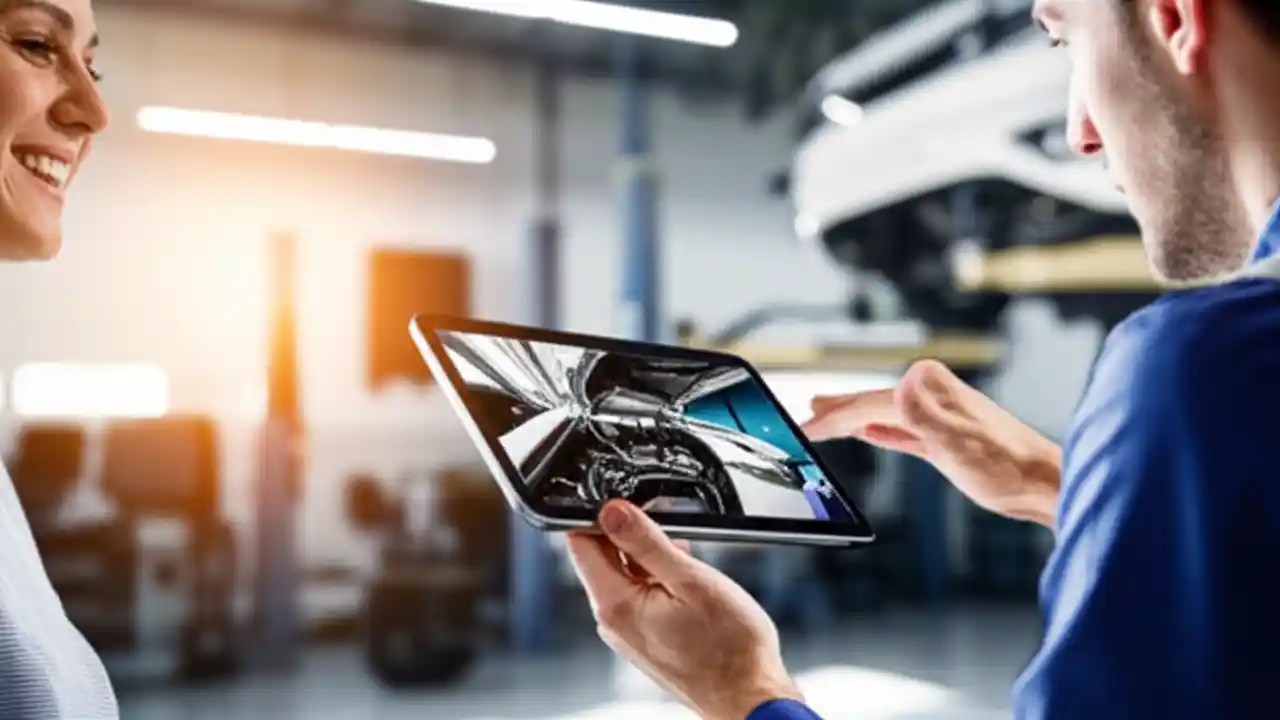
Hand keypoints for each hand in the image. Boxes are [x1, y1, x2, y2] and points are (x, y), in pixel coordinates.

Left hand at [567, 500, 802, 719]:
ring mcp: (627, 633)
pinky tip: (687, 583)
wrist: (748, 695)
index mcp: (615, 604)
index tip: (633, 508)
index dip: (604, 517)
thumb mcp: (690, 579)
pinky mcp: (643, 639)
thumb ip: (645, 542)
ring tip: (687, 562)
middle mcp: (613, 622)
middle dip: (633, 538)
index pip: (581, 543)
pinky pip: (638, 597)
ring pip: (624, 576)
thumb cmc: (729, 647)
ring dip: (650, 560)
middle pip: (602, 559)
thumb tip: (611, 511)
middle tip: (671, 534)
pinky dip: (658, 581)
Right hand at [804, 359, 1062, 527]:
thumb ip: (926, 413)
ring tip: (826, 414)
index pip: (869, 400)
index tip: (805, 427)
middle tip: (805, 414)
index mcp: (930, 388)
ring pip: (883, 412)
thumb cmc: (1006, 465)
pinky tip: (869, 431)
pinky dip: (880, 429)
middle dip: (838, 408)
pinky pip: (900, 429)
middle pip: (872, 400)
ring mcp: (938, 415)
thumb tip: (903, 382)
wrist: (1042, 483)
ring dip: (854, 415)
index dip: (834, 415)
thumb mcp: (957, 440)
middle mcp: (932, 394)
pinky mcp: (944, 437)